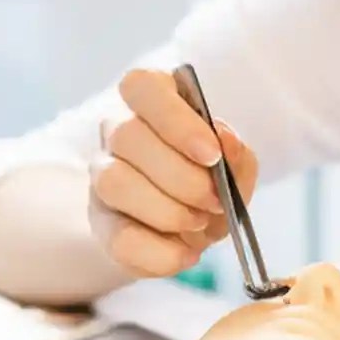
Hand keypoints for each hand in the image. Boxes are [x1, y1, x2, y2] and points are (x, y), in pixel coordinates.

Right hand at [88, 68, 258, 278]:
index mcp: (152, 100)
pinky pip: (119, 238)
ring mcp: (103, 176)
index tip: (211, 154)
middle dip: (181, 177)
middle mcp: (118, 131)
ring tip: (198, 222)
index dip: (175, 120)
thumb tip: (226, 143)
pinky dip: (161, 253)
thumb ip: (237, 155)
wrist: (193, 228)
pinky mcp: (101, 222)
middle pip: (127, 136)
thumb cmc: (212, 182)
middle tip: (215, 200)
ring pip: (114, 182)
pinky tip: (187, 252)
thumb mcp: (237, 167)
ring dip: (167, 211)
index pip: (141, 87)